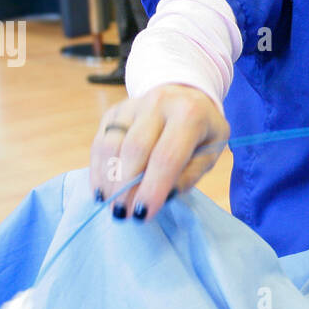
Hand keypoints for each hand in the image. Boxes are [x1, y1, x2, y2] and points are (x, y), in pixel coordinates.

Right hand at [90, 84, 229, 221]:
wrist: (185, 93)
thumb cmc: (201, 131)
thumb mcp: (210, 151)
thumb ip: (189, 175)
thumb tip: (163, 197)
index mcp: (189, 113)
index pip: (167, 156)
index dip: (152, 188)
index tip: (143, 215)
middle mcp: (158, 103)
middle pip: (134, 149)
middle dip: (126, 187)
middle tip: (123, 214)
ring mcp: (132, 105)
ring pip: (111, 145)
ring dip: (108, 181)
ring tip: (112, 206)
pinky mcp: (114, 111)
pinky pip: (100, 142)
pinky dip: (98, 170)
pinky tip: (102, 190)